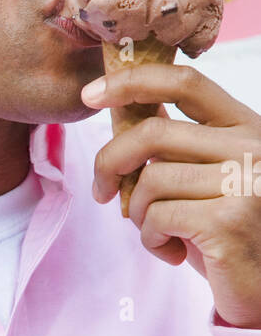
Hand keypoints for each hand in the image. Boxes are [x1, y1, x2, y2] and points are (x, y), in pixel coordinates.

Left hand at [84, 62, 260, 328]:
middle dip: (110, 164)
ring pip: (151, 180)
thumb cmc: (227, 235)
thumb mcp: (204, 180)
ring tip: (158, 233)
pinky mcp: (229, 219)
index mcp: (246, 126)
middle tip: (102, 192)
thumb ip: (177, 145)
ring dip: (137, 214)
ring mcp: (244, 180)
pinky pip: (157, 217)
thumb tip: (128, 107)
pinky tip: (172, 253)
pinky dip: (152, 240)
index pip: (185, 82)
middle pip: (152, 133)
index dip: (131, 81)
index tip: (91, 94)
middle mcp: (252, 145)